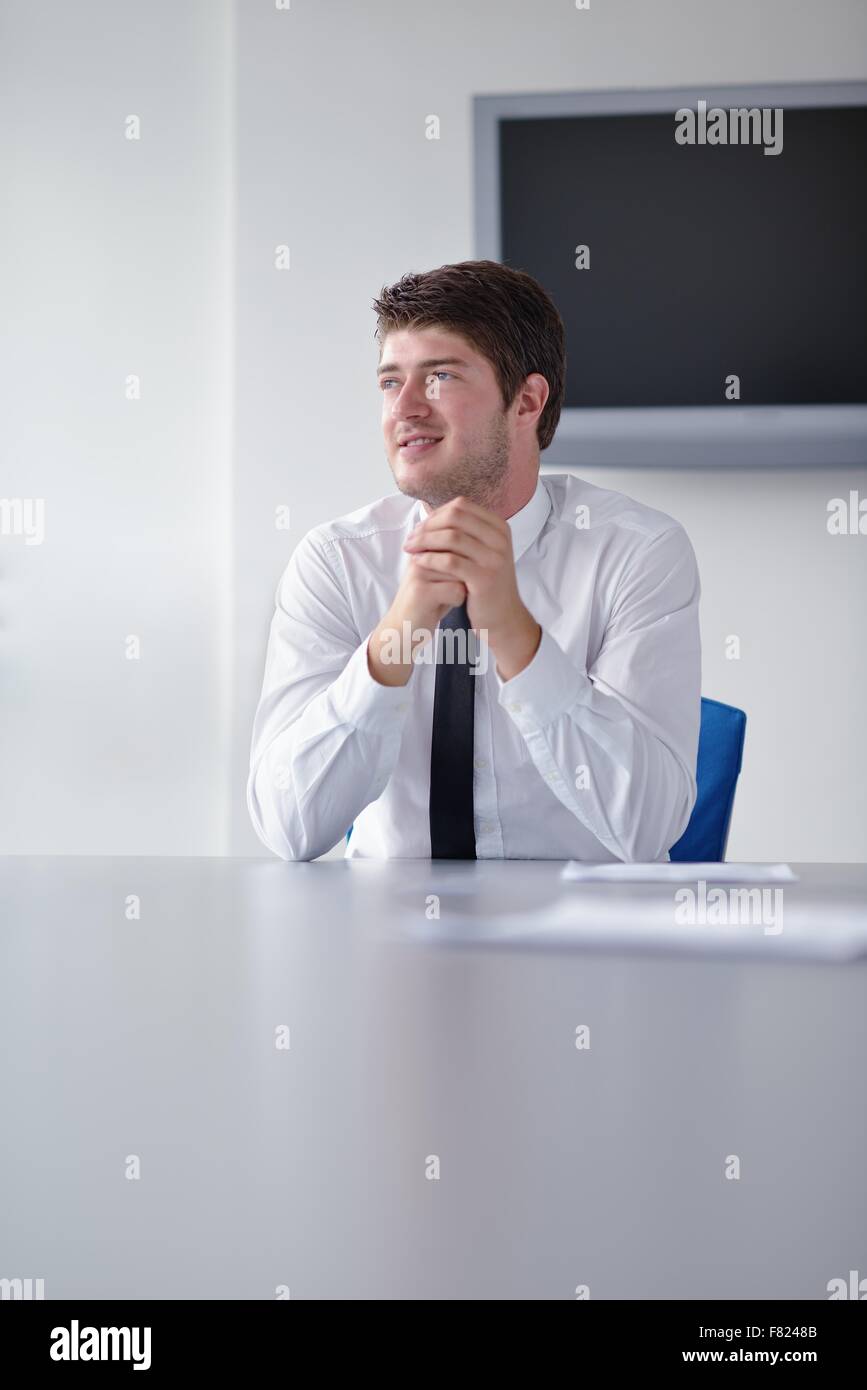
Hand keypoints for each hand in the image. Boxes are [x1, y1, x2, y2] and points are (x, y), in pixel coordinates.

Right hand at [367, 548, 467, 686]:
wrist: (403, 628)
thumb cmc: (428, 602)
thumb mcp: (442, 576)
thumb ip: (456, 559)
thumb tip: (482, 546)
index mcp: (425, 547)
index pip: (459, 541)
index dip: (466, 560)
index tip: (459, 574)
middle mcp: (420, 555)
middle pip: (462, 556)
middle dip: (465, 574)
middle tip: (452, 587)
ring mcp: (419, 572)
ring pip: (462, 573)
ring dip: (462, 588)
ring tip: (446, 596)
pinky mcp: (422, 591)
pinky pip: (457, 590)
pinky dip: (457, 601)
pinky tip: (445, 605)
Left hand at [402, 496, 541, 679]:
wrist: (504, 617)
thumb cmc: (485, 583)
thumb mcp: (480, 551)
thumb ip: (462, 531)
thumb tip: (428, 509)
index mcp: (499, 527)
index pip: (461, 506)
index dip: (436, 514)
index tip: (420, 527)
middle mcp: (500, 539)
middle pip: (455, 517)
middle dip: (428, 526)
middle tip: (411, 538)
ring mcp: (494, 558)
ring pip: (451, 537)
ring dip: (424, 541)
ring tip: (410, 550)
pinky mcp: (484, 578)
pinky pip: (450, 561)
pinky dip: (429, 559)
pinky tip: (418, 563)